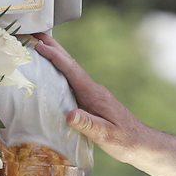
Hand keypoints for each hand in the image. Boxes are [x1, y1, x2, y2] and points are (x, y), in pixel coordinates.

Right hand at [29, 32, 175, 175]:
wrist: (140, 142)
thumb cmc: (124, 140)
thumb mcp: (105, 135)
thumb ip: (88, 124)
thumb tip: (70, 115)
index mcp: (94, 94)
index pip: (72, 71)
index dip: (55, 57)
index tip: (39, 45)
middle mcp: (92, 89)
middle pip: (70, 64)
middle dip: (54, 47)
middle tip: (35, 33)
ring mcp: (92, 93)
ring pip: (71, 71)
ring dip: (56, 57)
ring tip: (39, 45)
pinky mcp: (91, 100)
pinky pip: (72, 80)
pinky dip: (60, 71)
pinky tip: (52, 73)